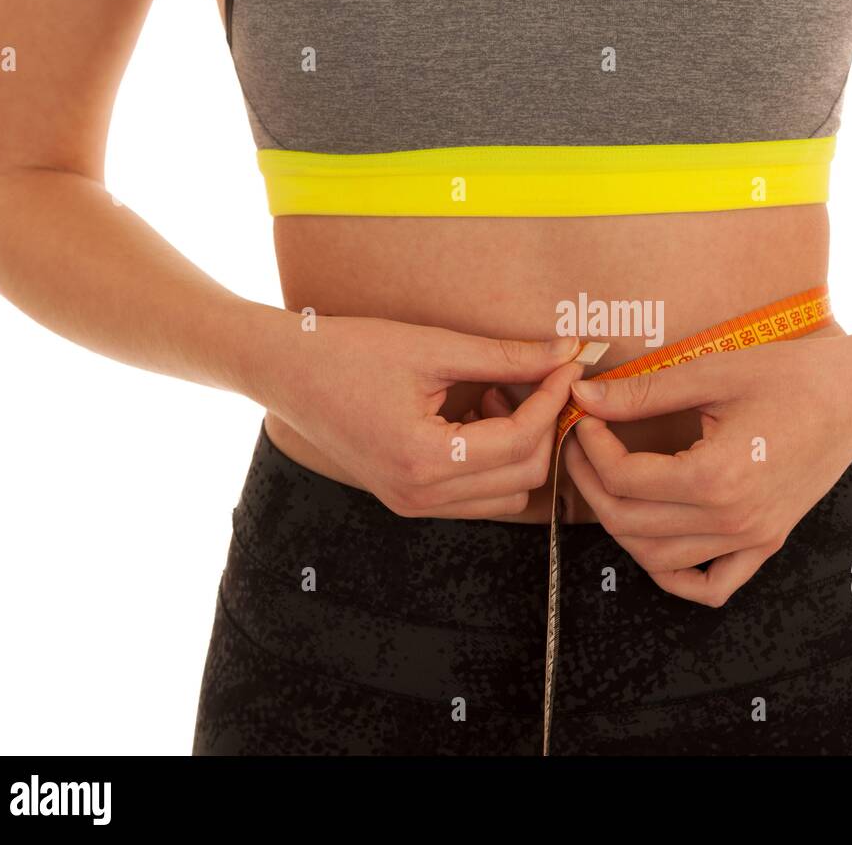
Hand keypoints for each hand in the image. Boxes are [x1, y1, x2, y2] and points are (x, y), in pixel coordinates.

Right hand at [259, 312, 582, 518]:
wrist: (283, 371)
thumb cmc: (349, 351)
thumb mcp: (433, 348)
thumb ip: (506, 356)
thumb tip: (567, 351)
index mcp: (424, 459)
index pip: (520, 441)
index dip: (552, 399)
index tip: (567, 363)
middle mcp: (420, 495)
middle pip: (524, 475)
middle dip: (542, 425)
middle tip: (540, 377)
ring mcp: (413, 503)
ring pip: (507, 494)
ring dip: (519, 448)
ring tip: (497, 397)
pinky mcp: (408, 499)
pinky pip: (477, 496)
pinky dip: (493, 461)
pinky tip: (475, 415)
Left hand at [561, 331, 851, 606]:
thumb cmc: (791, 374)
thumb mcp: (712, 373)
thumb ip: (643, 392)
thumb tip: (583, 394)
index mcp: (718, 476)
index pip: (625, 480)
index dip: (591, 449)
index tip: (584, 417)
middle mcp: (734, 520)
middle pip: (631, 525)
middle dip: (592, 486)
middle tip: (581, 447)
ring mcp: (752, 538)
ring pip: (659, 561)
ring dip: (621, 526)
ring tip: (608, 482)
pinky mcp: (766, 542)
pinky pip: (711, 585)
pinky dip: (674, 576)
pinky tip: (655, 539)